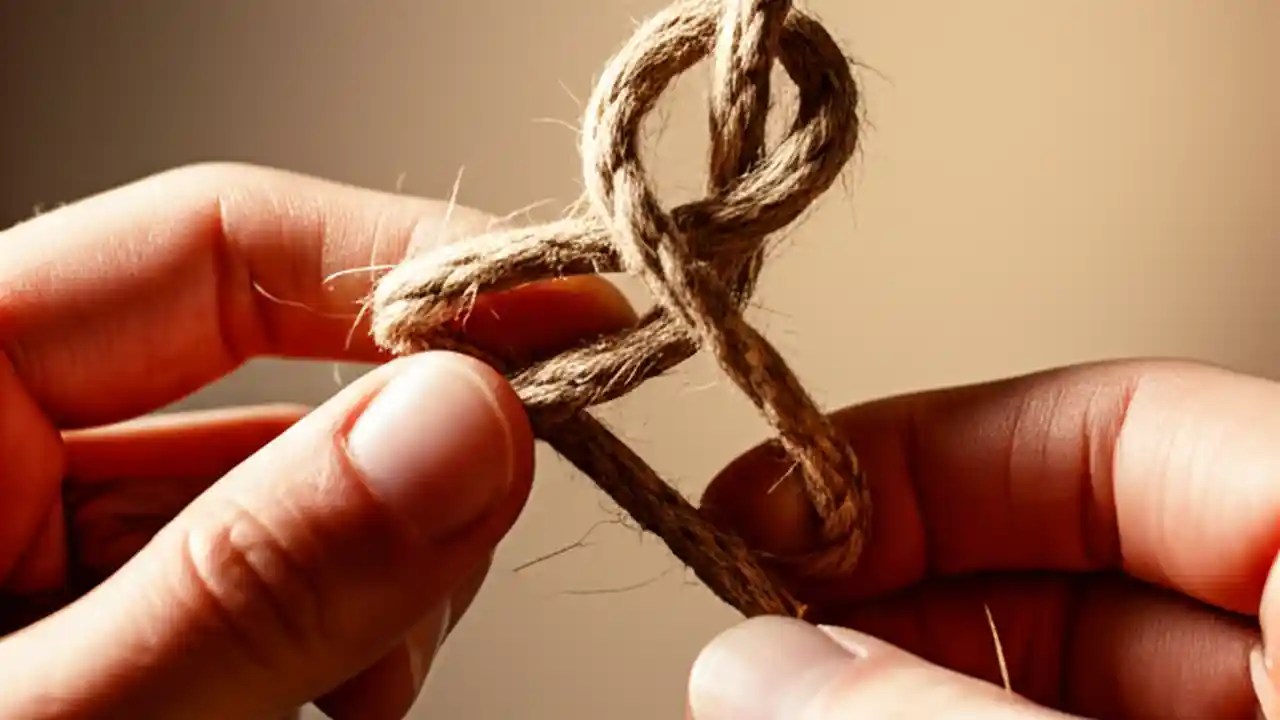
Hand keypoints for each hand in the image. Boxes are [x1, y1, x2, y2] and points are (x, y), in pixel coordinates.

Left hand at [0, 164, 633, 719]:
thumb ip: (247, 586)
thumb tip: (465, 426)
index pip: (209, 247)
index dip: (406, 264)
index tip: (570, 311)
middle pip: (277, 373)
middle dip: (408, 448)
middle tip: (487, 520)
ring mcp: (63, 552)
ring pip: (302, 495)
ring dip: (386, 569)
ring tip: (371, 683)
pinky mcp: (123, 634)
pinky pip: (280, 588)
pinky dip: (350, 637)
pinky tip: (345, 696)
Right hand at [689, 361, 1279, 717]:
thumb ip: (945, 714)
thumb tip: (760, 671)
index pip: (1117, 429)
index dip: (922, 453)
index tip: (778, 498)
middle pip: (1074, 554)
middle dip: (896, 573)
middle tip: (762, 606)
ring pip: (1066, 665)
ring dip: (907, 665)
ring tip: (785, 683)